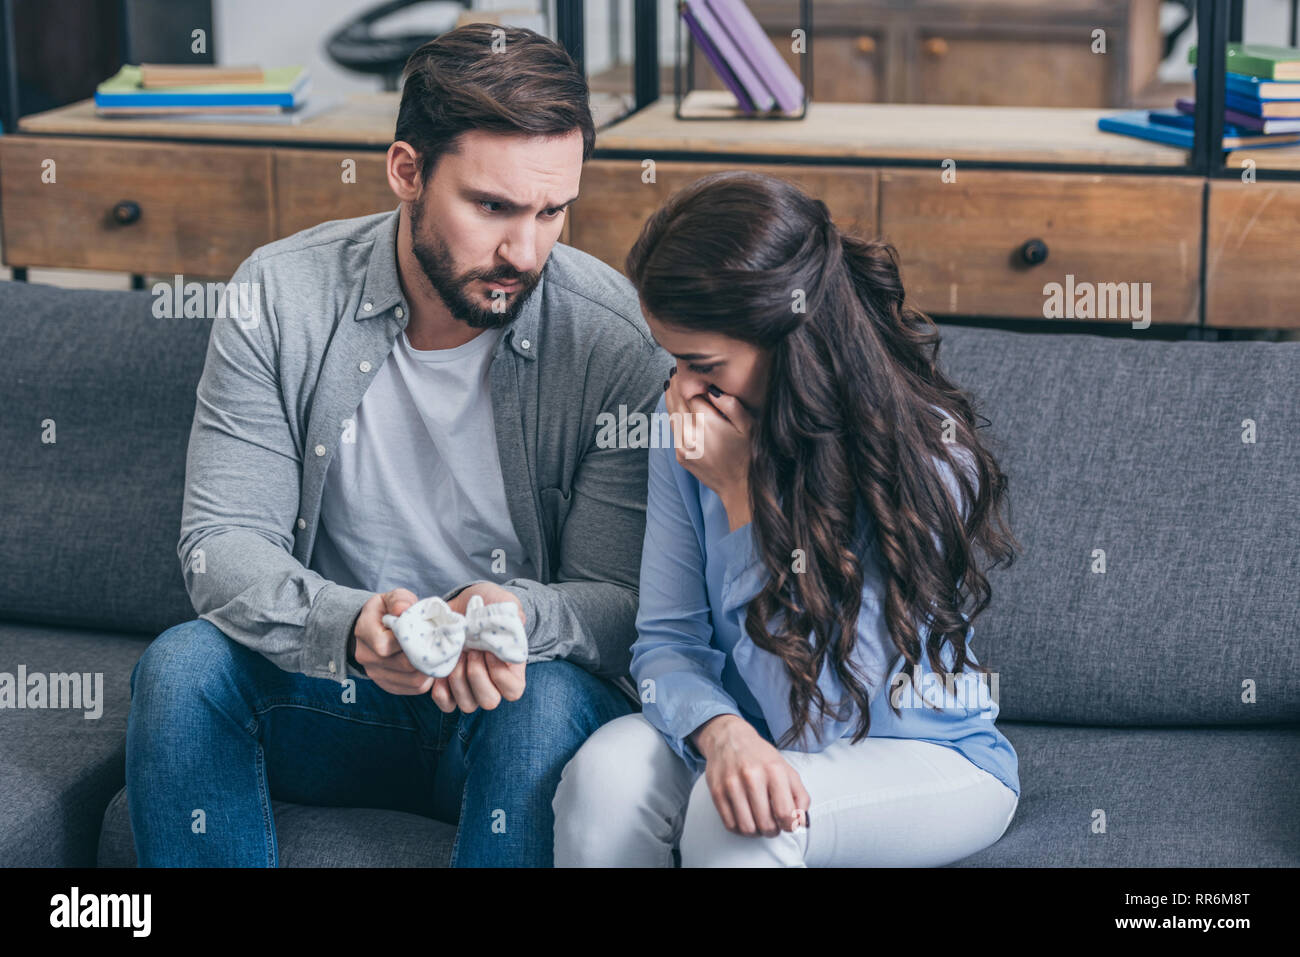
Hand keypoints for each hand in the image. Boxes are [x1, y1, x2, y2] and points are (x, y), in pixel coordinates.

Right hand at [351, 588, 435, 694]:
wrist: (370, 629)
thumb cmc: (384, 611)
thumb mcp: (389, 598)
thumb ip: (398, 600)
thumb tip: (404, 609)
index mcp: (364, 632)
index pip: (386, 645)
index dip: (410, 640)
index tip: (426, 631)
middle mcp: (367, 657)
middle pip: (403, 665)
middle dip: (426, 655)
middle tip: (441, 645)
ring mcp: (376, 674)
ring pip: (412, 680)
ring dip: (429, 669)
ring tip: (438, 655)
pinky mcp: (387, 685)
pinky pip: (413, 689)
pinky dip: (426, 679)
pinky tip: (430, 665)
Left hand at [430, 582, 527, 712]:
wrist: (460, 607)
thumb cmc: (486, 607)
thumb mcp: (502, 602)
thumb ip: (513, 612)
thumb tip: (517, 621)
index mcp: (511, 671)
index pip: (512, 690)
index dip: (500, 673)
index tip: (488, 649)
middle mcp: (492, 685)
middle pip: (489, 702)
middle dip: (476, 675)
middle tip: (470, 651)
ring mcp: (470, 690)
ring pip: (468, 705)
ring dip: (458, 680)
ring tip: (455, 655)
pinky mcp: (449, 690)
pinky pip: (446, 704)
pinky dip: (441, 689)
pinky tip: (442, 668)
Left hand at [664, 376, 754, 526]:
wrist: (740, 489)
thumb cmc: (749, 456)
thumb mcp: (749, 427)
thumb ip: (731, 405)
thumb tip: (712, 388)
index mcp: (707, 423)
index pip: (690, 392)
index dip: (688, 378)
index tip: (685, 365)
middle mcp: (691, 434)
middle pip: (677, 401)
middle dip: (675, 384)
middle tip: (674, 370)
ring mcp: (683, 446)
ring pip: (671, 415)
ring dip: (670, 398)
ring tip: (671, 383)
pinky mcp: (680, 456)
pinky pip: (673, 430)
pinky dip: (673, 416)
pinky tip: (677, 406)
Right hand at [691, 714, 810, 836]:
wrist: (730, 738)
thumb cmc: (761, 757)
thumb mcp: (787, 769)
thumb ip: (800, 796)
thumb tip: (801, 823)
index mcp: (774, 770)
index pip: (785, 813)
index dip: (789, 826)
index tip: (787, 825)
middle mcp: (752, 776)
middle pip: (766, 824)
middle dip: (772, 831)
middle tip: (772, 825)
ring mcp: (731, 784)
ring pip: (747, 828)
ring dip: (756, 832)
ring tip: (758, 823)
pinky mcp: (716, 791)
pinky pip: (729, 824)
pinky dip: (739, 829)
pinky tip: (745, 819)